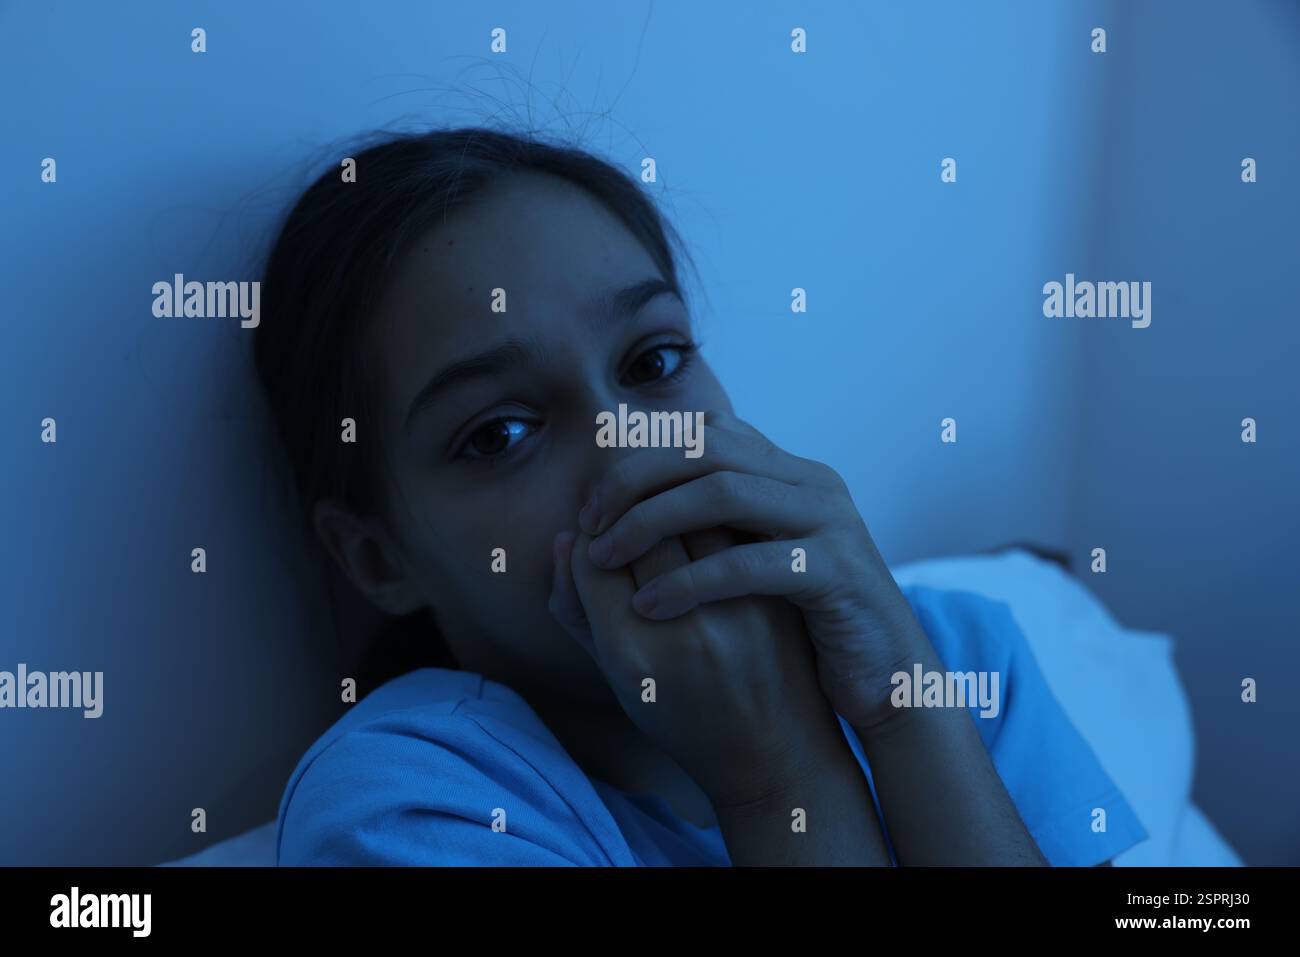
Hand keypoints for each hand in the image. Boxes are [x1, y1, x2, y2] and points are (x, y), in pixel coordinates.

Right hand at [547, 525, 849, 810]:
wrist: (775, 755)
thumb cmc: (683, 720)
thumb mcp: (614, 676)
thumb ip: (576, 610)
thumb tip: (565, 537)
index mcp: (632, 656)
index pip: (593, 558)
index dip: (588, 538)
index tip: (597, 539)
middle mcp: (683, 631)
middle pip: (641, 530)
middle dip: (626, 514)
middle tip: (628, 515)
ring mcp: (735, 612)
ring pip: (692, 517)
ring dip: (672, 504)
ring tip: (665, 510)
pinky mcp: (774, 599)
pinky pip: (735, 533)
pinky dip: (716, 518)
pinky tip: (710, 524)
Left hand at [575, 409, 927, 730]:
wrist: (886, 679)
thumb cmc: (801, 629)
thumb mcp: (745, 567)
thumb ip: (696, 534)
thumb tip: (613, 511)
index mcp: (786, 474)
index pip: (702, 432)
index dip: (638, 457)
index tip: (590, 503)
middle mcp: (810, 482)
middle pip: (705, 447)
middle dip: (634, 479)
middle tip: (587, 523)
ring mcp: (829, 521)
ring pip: (724, 491)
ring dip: (650, 521)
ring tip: (604, 558)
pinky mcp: (838, 571)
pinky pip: (751, 562)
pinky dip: (691, 581)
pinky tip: (648, 606)